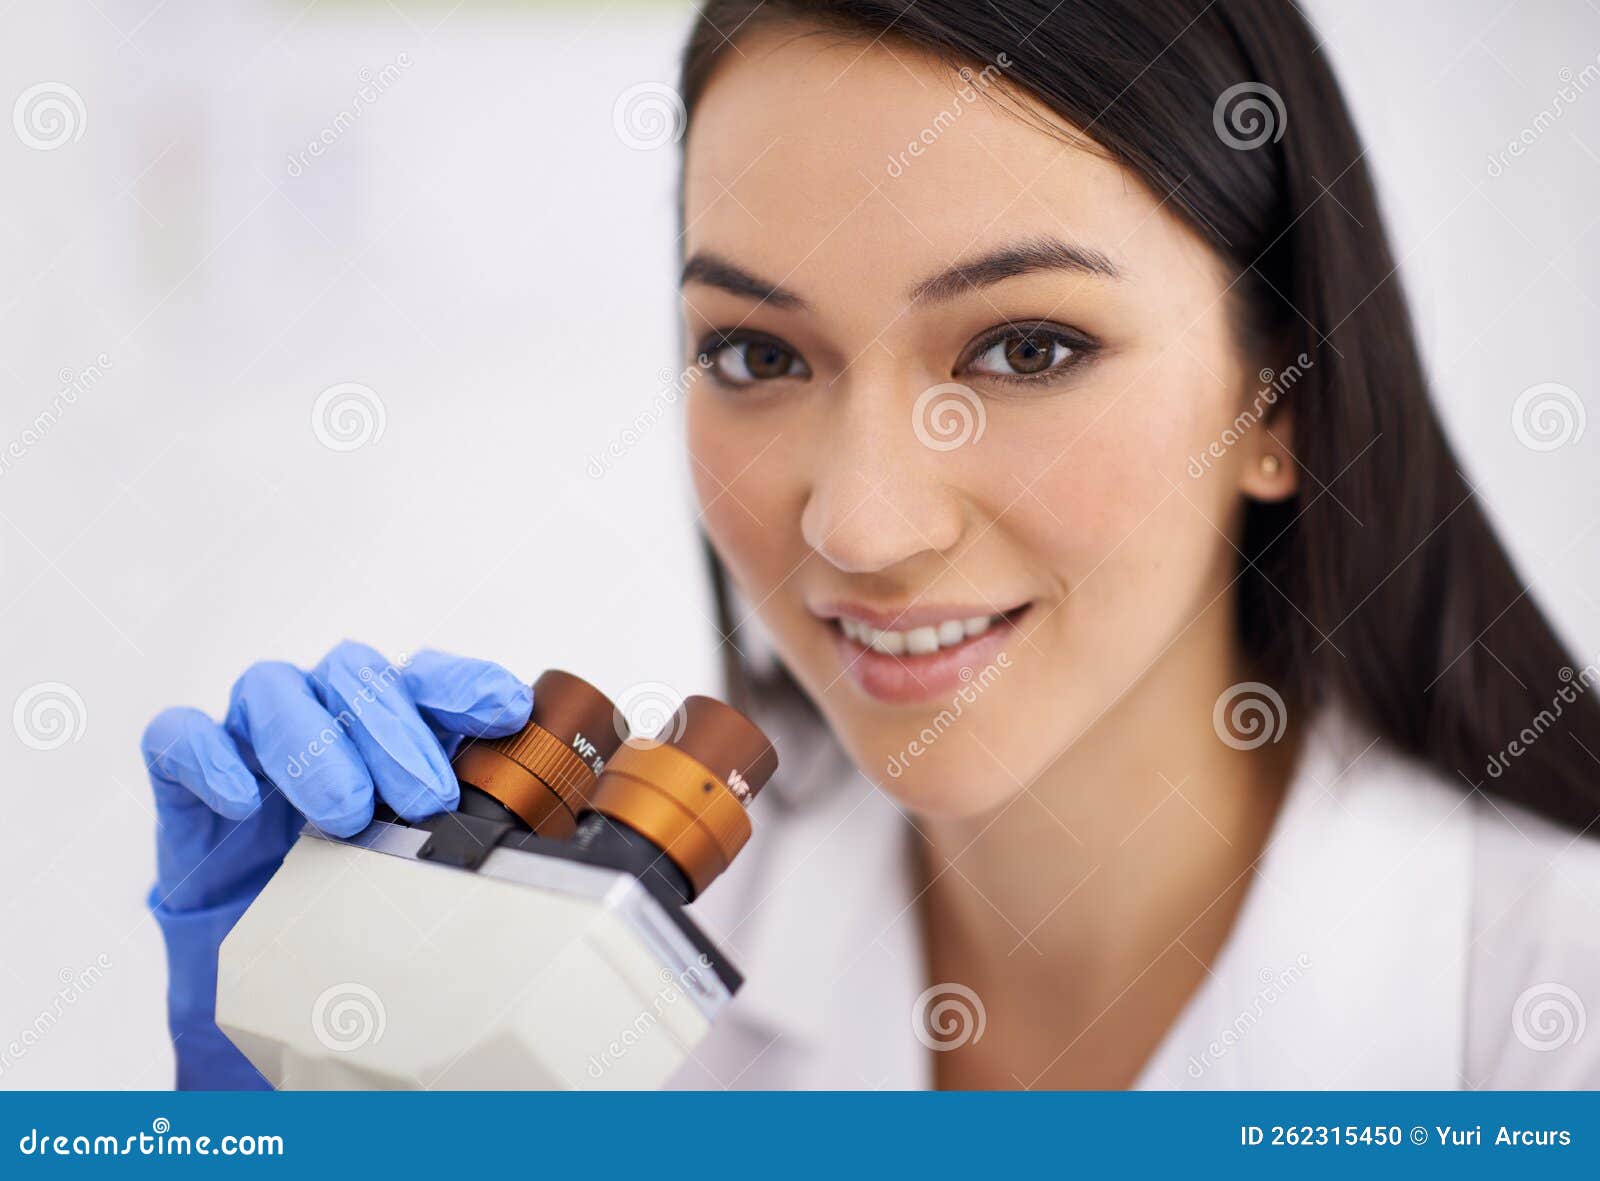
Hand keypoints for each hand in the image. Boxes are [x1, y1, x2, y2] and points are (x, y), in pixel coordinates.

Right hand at [141, 641, 531, 1087]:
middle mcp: (327, 710)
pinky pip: (183, 736)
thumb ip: (472, 829)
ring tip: (348, 813)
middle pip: (359, 678)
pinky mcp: (187, 768)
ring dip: (315, 744)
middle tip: (426, 798)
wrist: (258, 955)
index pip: (429, 679)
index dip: (466, 685)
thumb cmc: (352, 889)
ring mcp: (253, 733)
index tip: (507, 711)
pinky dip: (209, 756)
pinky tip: (241, 800)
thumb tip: (552, 841)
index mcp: (393, 721)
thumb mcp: (419, 860)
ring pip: (275, 690)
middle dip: (397, 732)